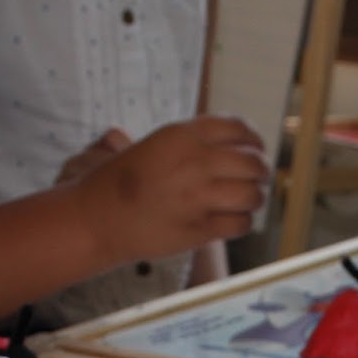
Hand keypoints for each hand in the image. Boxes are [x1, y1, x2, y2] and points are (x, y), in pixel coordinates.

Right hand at [69, 115, 268, 263]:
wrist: (97, 218)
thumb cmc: (122, 182)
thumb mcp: (154, 144)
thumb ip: (191, 141)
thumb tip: (230, 140)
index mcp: (183, 136)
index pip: (238, 129)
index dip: (254, 140)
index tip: (256, 148)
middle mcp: (195, 163)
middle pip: (253, 163)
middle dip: (260, 172)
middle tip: (257, 178)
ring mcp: (198, 197)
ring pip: (252, 195)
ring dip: (255, 198)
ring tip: (247, 200)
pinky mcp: (199, 229)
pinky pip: (240, 223)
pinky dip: (243, 222)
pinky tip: (233, 220)